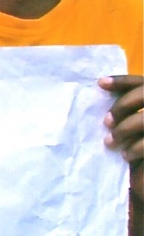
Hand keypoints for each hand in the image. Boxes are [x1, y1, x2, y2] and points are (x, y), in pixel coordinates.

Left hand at [102, 75, 143, 201]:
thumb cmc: (136, 151)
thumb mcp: (128, 128)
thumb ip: (123, 113)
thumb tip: (97, 93)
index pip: (141, 83)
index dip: (122, 81)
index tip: (99, 83)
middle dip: (124, 105)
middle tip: (106, 121)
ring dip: (125, 128)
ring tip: (110, 142)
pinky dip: (136, 148)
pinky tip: (125, 155)